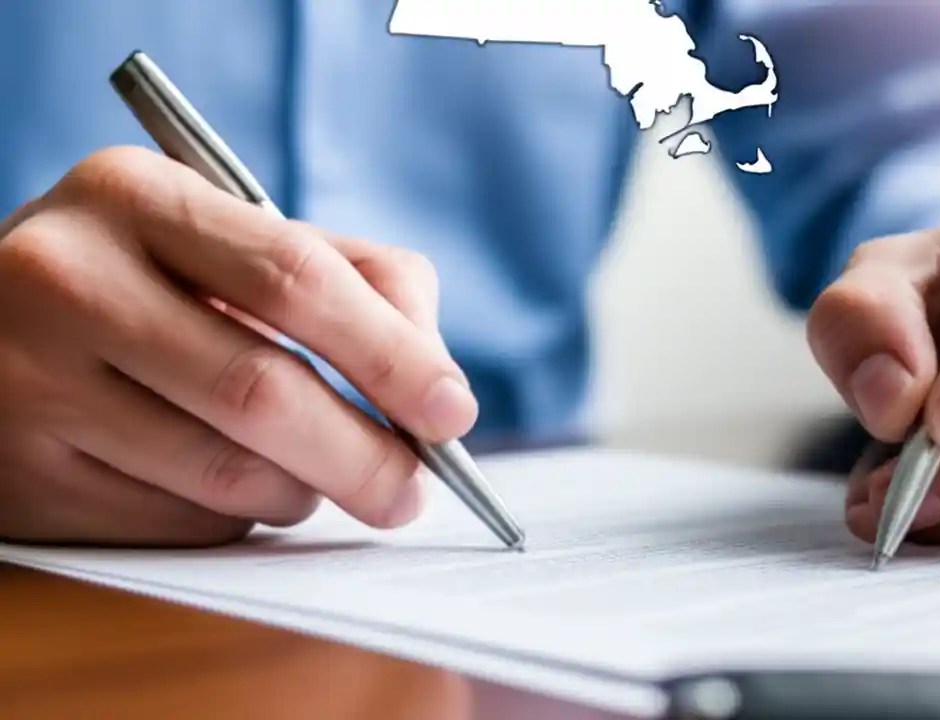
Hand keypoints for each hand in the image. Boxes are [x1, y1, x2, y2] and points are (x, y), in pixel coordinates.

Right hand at [0, 147, 477, 545]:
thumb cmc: (154, 279)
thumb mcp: (239, 239)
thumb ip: (358, 281)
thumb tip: (438, 383)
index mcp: (135, 195)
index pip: (294, 279)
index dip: (389, 355)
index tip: (452, 412)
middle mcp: (64, 277)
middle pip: (260, 392)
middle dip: (364, 455)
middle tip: (412, 489)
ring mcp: (25, 380)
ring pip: (222, 473)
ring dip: (301, 491)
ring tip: (315, 475)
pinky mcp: (15, 474)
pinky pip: (174, 523)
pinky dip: (235, 519)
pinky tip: (233, 488)